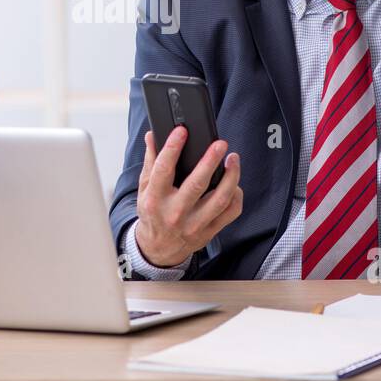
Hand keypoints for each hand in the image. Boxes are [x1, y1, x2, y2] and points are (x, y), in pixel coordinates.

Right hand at [134, 126, 242, 267]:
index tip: (182, 131)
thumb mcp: (145, 189)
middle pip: (197, 184)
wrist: (159, 249)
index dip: (172, 148)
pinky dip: (236, 196)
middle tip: (220, 144)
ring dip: (231, 177)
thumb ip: (151, 162)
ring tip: (233, 159)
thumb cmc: (153, 213)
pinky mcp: (210, 231)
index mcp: (155, 200)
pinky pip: (230, 212)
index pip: (163, 170)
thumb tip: (152, 136)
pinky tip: (235, 183)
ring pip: (219, 199)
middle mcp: (175, 213)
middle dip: (210, 161)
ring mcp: (195, 224)